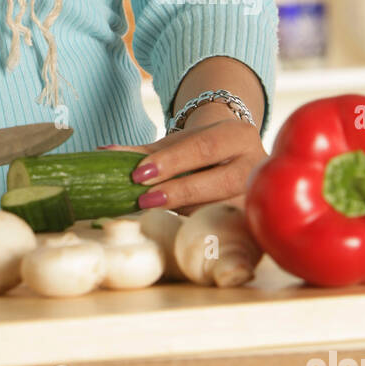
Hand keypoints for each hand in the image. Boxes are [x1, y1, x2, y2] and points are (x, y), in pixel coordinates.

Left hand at [99, 102, 267, 215]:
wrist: (236, 157)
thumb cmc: (202, 151)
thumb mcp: (177, 143)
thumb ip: (144, 150)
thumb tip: (104, 152)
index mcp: (238, 134)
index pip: (203, 147)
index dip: (171, 162)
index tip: (138, 174)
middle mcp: (257, 162)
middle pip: (218, 179)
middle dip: (179, 191)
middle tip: (143, 199)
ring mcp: (260, 194)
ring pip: (224, 207)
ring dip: (188, 212)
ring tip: (156, 213)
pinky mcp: (257, 219)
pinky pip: (230, 228)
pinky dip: (203, 228)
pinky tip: (179, 231)